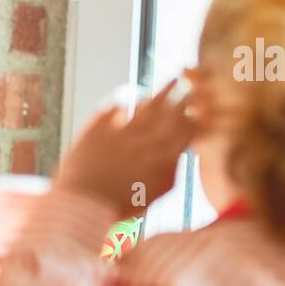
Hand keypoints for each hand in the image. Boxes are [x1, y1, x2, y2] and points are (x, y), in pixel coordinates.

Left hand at [53, 78, 193, 219]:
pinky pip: (114, 106)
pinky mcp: (96, 128)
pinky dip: (123, 99)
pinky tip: (128, 95)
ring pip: (148, 104)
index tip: (204, 108)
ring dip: (164, 90)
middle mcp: (145, 140)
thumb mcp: (155, 193)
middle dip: (187, 96)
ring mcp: (120, 131)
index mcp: (162, 158)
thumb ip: (171, 171)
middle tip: (197, 83)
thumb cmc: (119, 207)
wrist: (81, 208)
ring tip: (175, 78)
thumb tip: (181, 152)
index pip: (187, 130)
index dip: (198, 117)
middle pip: (172, 112)